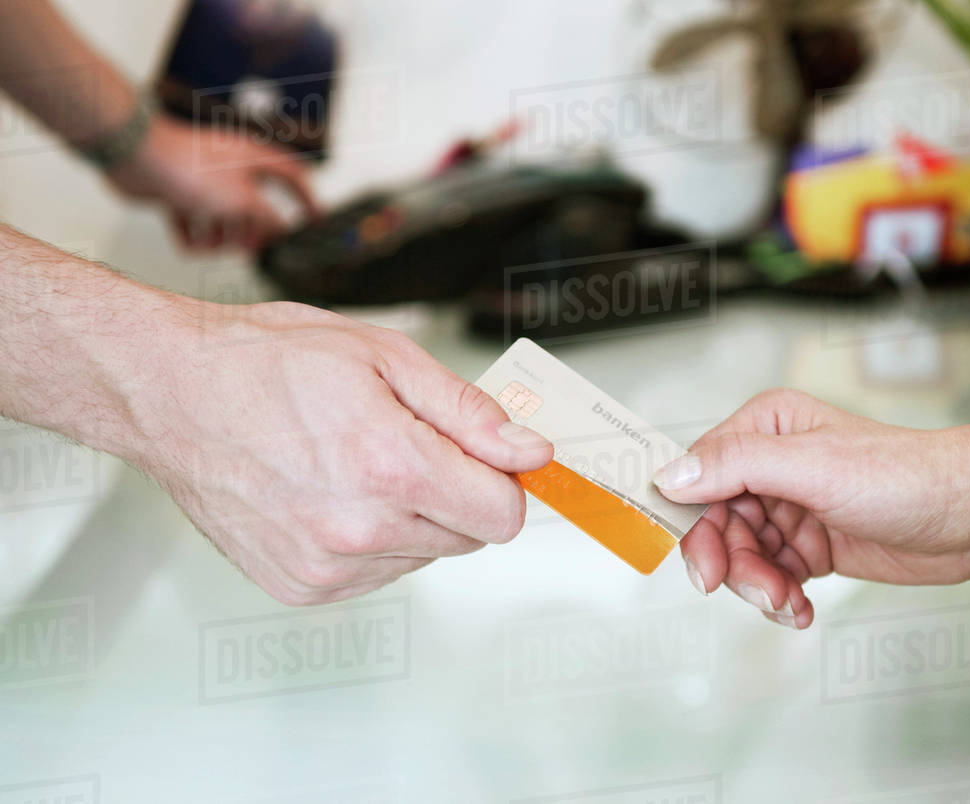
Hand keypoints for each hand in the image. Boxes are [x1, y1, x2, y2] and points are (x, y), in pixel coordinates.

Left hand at [107, 115, 319, 250]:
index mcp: (255, 160)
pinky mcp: (179, 194)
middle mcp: (232, 169)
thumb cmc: (191, 169)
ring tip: (209, 240)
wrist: (135, 156)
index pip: (294, 178)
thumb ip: (268, 221)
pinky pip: (194, 224)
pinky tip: (185, 234)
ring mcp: (205, 182)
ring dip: (218, 237)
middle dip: (250, 232)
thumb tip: (281, 233)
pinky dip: (191, 234)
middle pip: (255, 208)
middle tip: (248, 247)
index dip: (308, 201)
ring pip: (224, 221)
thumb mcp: (244, 202)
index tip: (316, 222)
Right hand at [133, 300, 551, 604]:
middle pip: (468, 537)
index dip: (502, 480)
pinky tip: (331, 493)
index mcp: (391, 468)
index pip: (504, 515)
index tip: (484, 456)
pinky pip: (377, 573)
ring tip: (354, 463)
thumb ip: (469, 413)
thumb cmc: (266, 363)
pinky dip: (371, 538)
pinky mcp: (301, 587)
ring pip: (423, 555)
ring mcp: (327, 567)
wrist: (172, 392)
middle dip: (455, 492)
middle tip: (403, 443)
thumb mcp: (386, 357)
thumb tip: (529, 453)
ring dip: (410, 516)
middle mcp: (360, 530)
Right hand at [653, 390, 969, 629]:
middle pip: (716, 524)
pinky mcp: (810, 544)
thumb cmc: (905, 476)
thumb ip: (736, 466)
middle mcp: (771, 465)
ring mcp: (790, 506)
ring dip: (759, 587)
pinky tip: (800, 609)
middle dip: (733, 564)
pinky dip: (779, 598)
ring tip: (789, 603)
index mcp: (765, 428)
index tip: (701, 567)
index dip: (690, 522)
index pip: (698, 476)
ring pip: (742, 556)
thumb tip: (669, 477)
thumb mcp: (812, 466)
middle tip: (760, 591)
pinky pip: (771, 576)